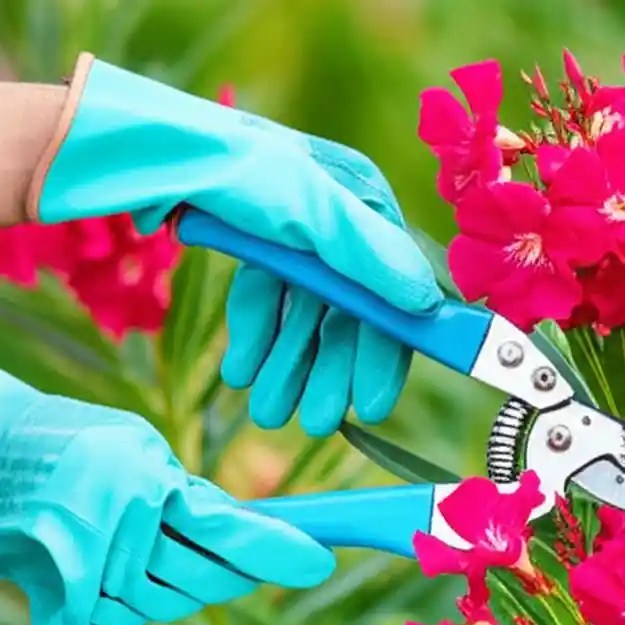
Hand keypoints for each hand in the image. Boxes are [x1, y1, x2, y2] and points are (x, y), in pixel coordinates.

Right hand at [0, 372, 333, 624]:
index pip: (231, 531)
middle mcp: (116, 530)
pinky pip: (112, 621)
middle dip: (235, 575)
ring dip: (181, 589)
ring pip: (161, 607)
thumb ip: (189, 489)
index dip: (281, 552)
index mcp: (146, 483)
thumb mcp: (143, 446)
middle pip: (202, 581)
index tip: (318, 563)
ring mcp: (80, 569)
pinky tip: (120, 572)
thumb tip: (242, 526)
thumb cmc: (78, 441)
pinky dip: (125, 604)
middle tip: (247, 564)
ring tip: (168, 553)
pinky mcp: (52, 595)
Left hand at [33, 55, 441, 434]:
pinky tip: (240, 372)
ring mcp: (293, 232)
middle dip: (328, 370)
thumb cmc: (235, 171)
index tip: (370, 406)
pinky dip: (257, 339)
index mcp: (365, 202)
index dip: (384, 352)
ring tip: (268, 411)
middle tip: (313, 421)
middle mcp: (338, 219)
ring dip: (289, 365)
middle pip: (347, 312)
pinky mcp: (253, 240)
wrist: (144, 150)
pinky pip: (267, 301)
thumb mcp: (312, 212)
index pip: (392, 293)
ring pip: (304, 314)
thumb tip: (427, 305)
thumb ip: (370, 258)